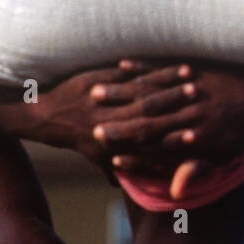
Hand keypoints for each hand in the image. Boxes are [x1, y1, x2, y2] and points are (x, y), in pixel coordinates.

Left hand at [5, 61, 197, 162]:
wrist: (42, 117)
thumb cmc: (72, 136)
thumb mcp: (93, 156)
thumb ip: (110, 166)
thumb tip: (119, 181)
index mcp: (113, 146)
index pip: (149, 145)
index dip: (174, 141)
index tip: (197, 137)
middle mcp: (109, 126)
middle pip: (150, 117)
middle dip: (177, 107)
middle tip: (201, 98)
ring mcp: (101, 104)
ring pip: (140, 93)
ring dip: (168, 84)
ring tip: (193, 77)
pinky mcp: (94, 84)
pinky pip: (124, 75)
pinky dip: (149, 68)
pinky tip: (169, 62)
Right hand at [93, 61, 243, 197]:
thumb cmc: (241, 133)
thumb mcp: (221, 158)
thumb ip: (195, 171)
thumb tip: (175, 190)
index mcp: (193, 142)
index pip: (156, 152)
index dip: (134, 156)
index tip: (111, 156)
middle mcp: (188, 119)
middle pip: (146, 126)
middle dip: (118, 128)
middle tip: (92, 130)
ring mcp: (189, 95)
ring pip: (148, 96)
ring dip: (120, 95)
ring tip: (95, 96)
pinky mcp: (192, 73)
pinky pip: (160, 69)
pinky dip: (139, 68)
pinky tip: (120, 66)